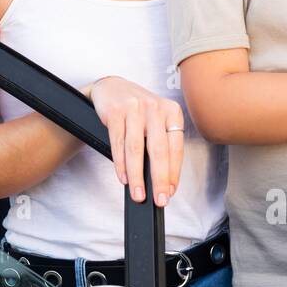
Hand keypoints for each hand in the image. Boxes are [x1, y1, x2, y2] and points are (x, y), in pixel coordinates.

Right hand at [83, 76, 184, 207]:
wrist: (111, 88)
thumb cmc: (137, 110)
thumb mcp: (156, 121)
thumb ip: (162, 145)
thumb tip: (164, 181)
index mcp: (172, 112)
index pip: (175, 148)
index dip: (173, 173)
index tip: (170, 192)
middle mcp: (155, 108)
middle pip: (158, 150)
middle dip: (159, 179)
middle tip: (159, 199)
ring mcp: (134, 108)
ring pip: (136, 149)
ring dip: (137, 176)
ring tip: (138, 193)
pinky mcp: (115, 112)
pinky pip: (118, 144)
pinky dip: (120, 164)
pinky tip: (124, 177)